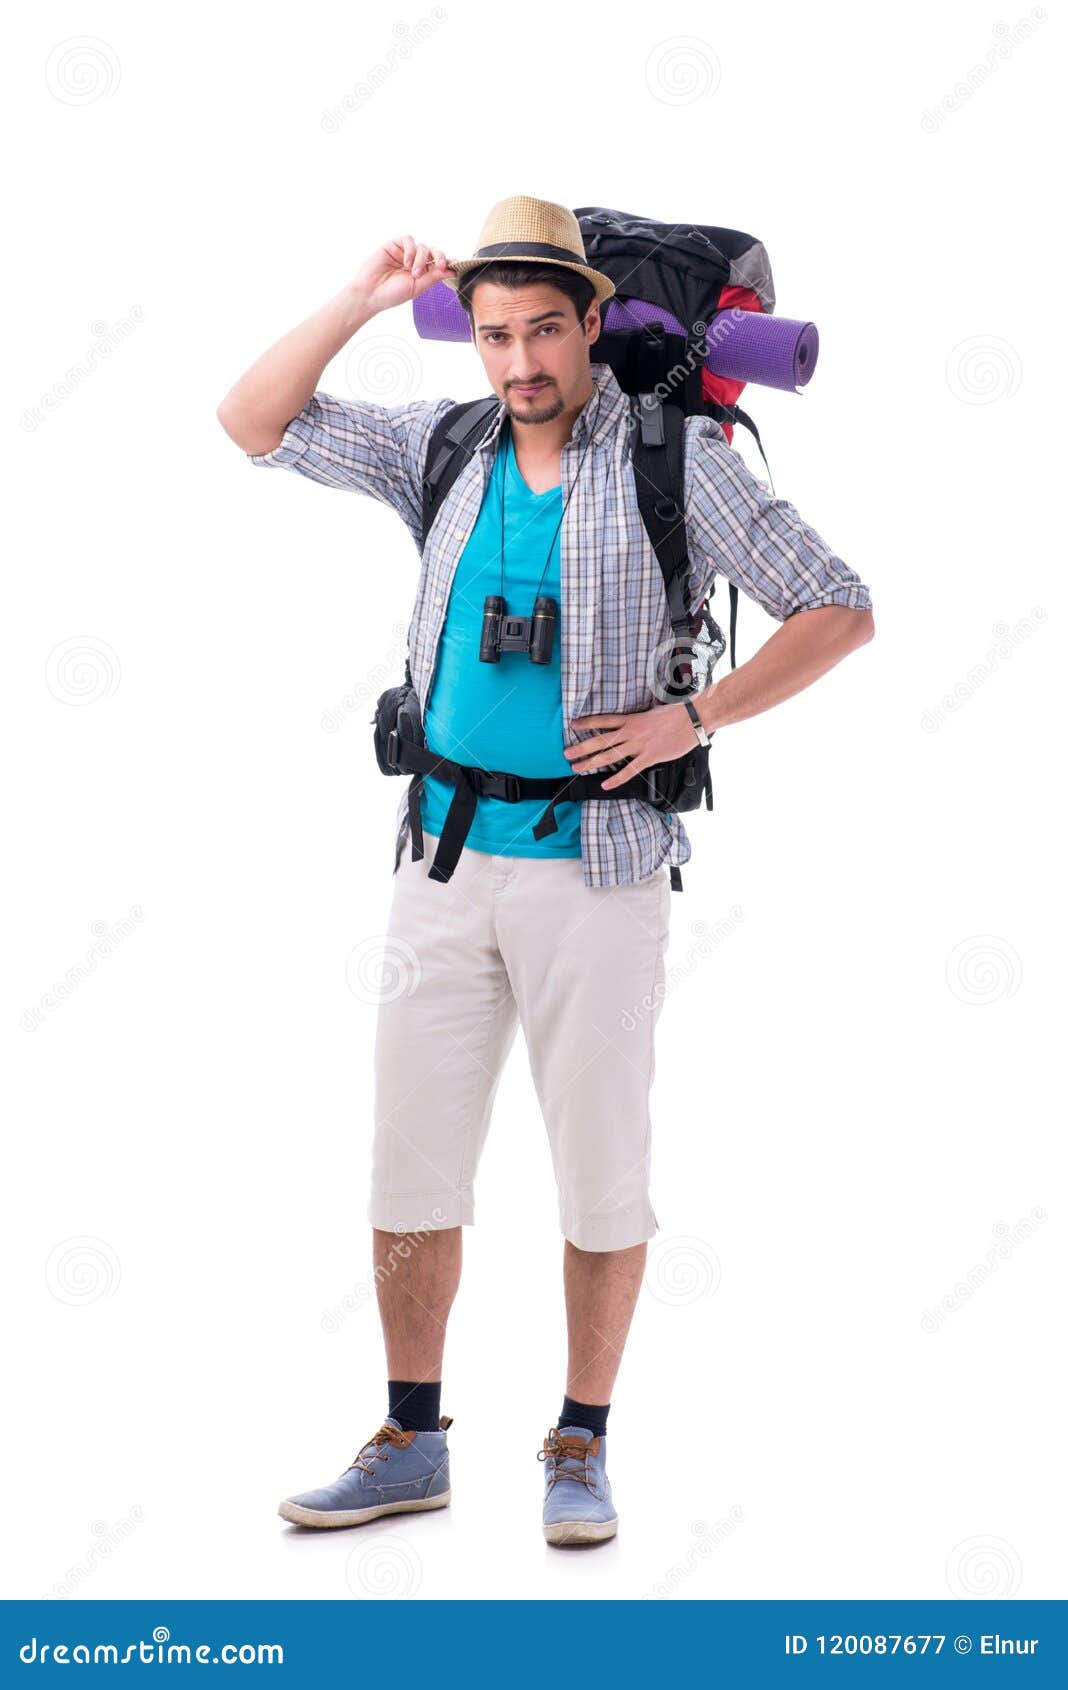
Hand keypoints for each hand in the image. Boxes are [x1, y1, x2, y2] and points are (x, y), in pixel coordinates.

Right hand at [351, 235, 451, 314]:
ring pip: (422, 247)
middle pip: (434, 252)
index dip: (448, 262)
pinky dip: (410, 250)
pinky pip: (408, 240)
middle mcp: (415, 261)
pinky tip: (405, 262)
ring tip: (413, 273)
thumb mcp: (417, 287)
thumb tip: (452, 270)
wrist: (370, 293)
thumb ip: (434, 277)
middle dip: (440, 257)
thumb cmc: (392, 294)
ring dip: (421, 259)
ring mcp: (405, 253)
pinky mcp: (394, 245)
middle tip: (441, 266)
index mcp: (423, 273)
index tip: (456, 265)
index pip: (439, 263)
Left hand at [564, 702, 700, 789]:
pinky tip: (605, 784)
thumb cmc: (676, 714)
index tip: (573, 725)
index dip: (587, 723)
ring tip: (577, 767)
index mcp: (632, 719)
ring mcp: (639, 745)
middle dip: (582, 747)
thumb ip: (643, 715)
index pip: (604, 720)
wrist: (692, 719)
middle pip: (601, 740)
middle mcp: (631, 732)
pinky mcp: (649, 757)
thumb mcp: (653, 710)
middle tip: (566, 753)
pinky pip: (629, 770)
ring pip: (610, 755)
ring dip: (591, 762)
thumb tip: (641, 714)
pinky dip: (616, 779)